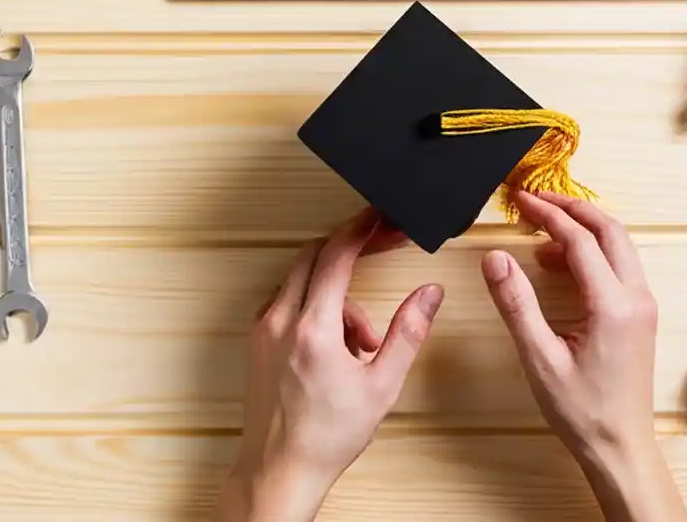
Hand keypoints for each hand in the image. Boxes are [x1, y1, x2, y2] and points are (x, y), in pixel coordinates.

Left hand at [219, 208, 444, 521]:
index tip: (380, 216)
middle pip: (314, 255)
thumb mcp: (382, 386)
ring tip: (362, 339)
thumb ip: (408, 332)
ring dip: (336, 290)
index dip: (362, 228)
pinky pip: (288, 302)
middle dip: (350, 247)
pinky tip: (336, 344)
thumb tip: (429, 294)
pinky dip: (316, 307)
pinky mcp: (257, 341)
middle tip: (382, 247)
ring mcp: (263, 330)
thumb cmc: (327, 436)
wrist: (281, 470)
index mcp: (313, 330)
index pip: (335, 255)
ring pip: (301, 280)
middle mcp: (280, 322)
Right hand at [481, 190, 686, 521]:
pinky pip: (620, 266)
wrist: (620, 448)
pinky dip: (592, 251)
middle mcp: (636, 299)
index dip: (547, 215)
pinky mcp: (640, 316)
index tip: (521, 201)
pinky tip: (560, 263)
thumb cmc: (583, 412)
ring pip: (619, 246)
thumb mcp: (539, 358)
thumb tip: (496, 259)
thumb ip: (516, 303)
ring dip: (584, 228)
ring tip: (542, 228)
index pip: (579, 240)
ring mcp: (643, 306)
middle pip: (609, 230)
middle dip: (571, 208)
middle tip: (536, 200)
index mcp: (613, 306)